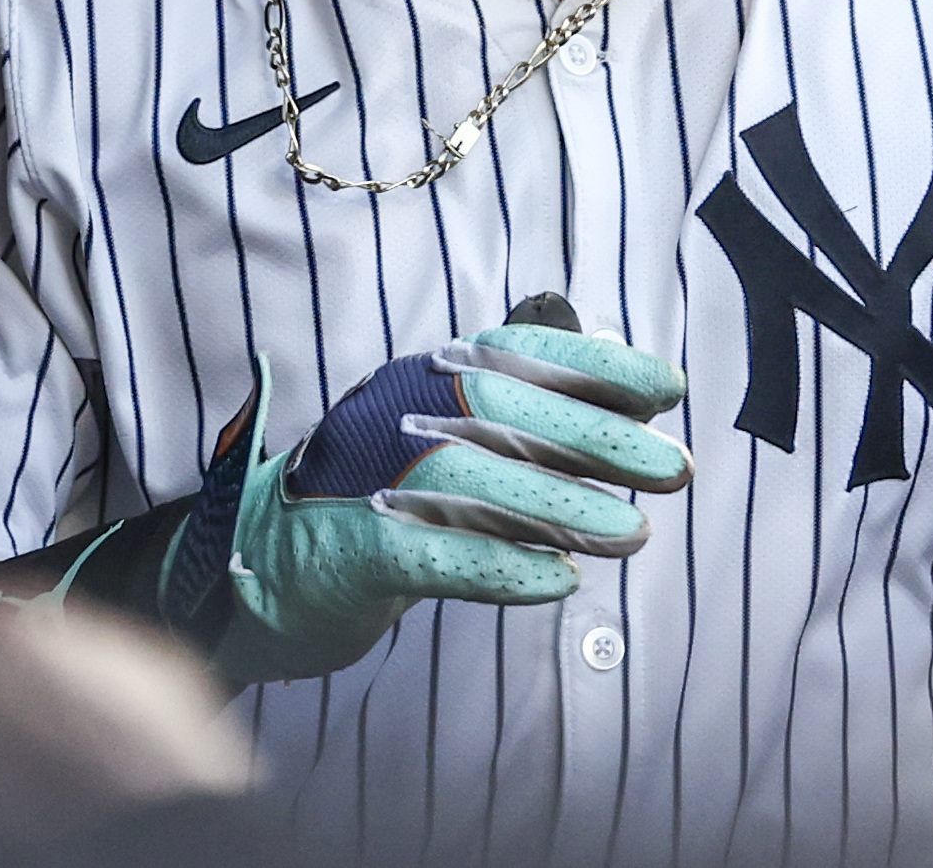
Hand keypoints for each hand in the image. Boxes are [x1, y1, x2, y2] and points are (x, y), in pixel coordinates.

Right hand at [211, 318, 689, 682]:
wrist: (259, 563)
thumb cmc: (372, 495)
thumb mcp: (441, 432)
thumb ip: (518, 405)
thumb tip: (615, 373)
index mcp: (424, 375)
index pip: (518, 353)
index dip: (598, 367)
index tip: (667, 389)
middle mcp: (394, 411)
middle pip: (506, 412)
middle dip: (599, 439)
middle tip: (673, 470)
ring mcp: (367, 479)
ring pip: (478, 483)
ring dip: (565, 507)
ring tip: (632, 532)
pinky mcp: (352, 551)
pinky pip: (436, 556)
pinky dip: (502, 567)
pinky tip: (559, 580)